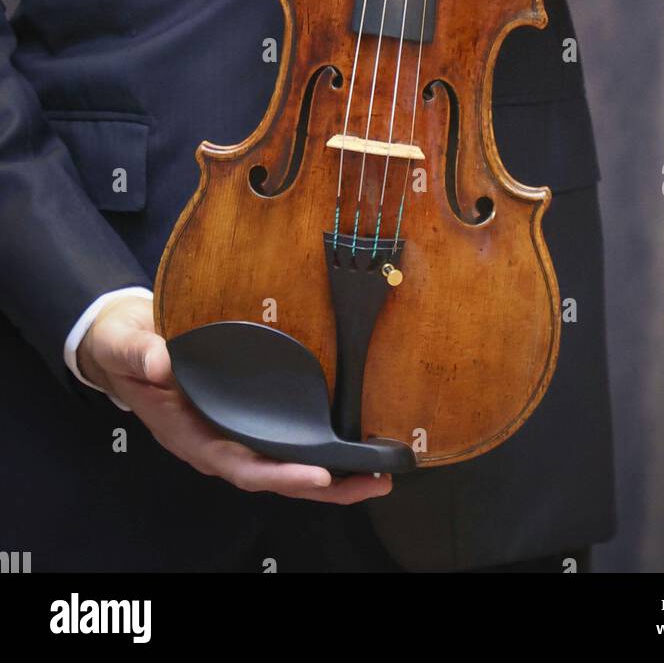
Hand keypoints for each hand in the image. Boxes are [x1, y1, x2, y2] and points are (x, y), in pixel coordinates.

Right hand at [77, 294, 390, 504]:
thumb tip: (160, 362)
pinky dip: (318, 446)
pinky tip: (351, 446)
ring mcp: (233, 431)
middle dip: (324, 486)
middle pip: (274, 475)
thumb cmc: (127, 349)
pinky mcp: (246, 415)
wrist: (124, 341)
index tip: (317, 475)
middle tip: (370, 484)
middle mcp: (217, 441)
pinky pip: (284, 439)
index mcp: (190, 435)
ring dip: (331, 474)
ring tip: (376, 476)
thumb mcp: (127, 347)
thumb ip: (142, 354)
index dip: (278, 474)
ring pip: (285, 463)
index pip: (239, 465)